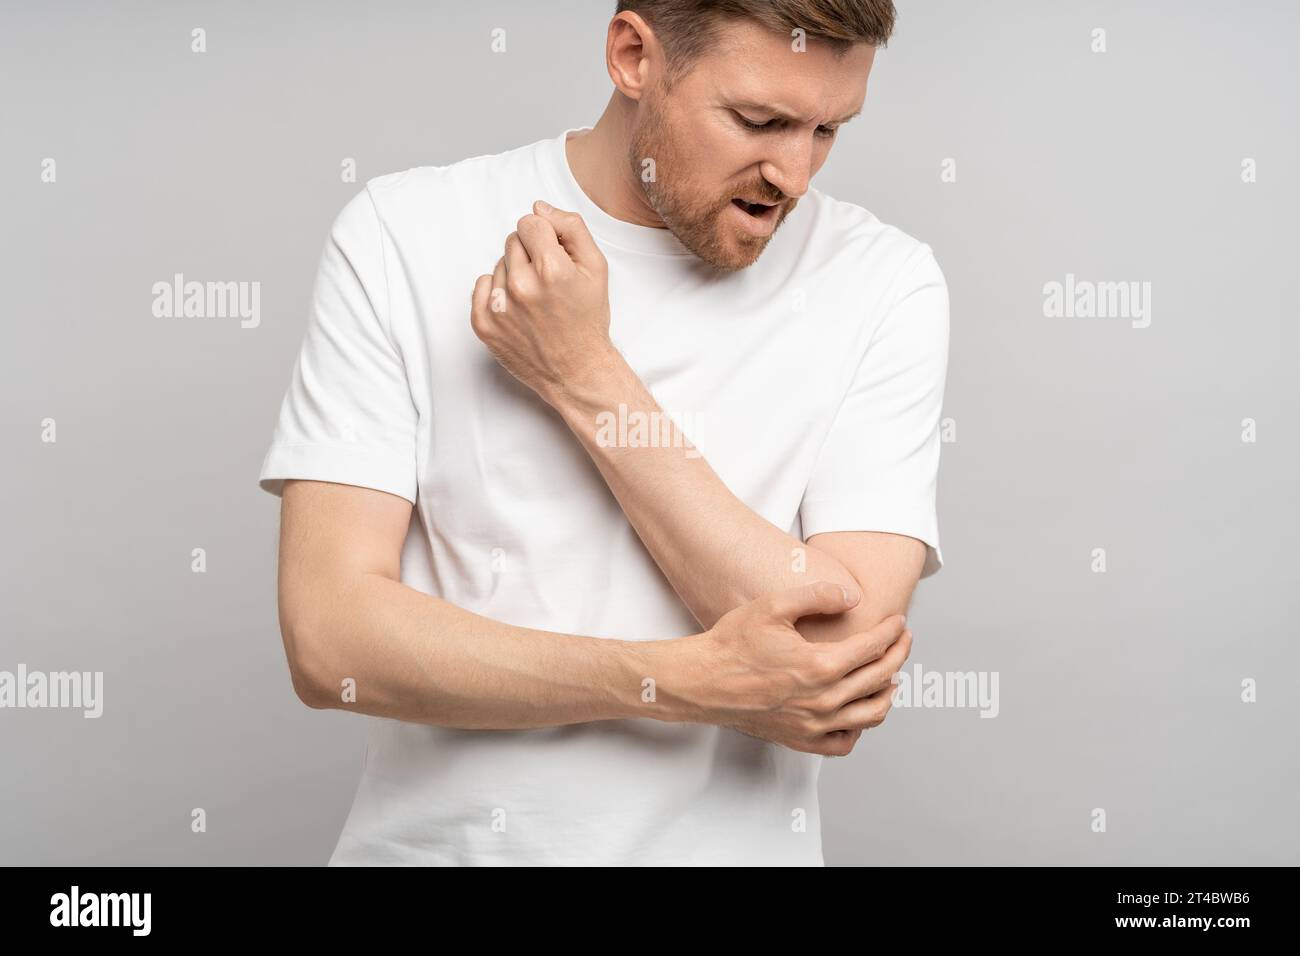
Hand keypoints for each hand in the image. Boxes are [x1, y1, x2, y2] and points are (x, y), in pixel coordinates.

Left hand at [470, 201, 613, 404]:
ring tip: (535, 300)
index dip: (545, 236)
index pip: (530, 222)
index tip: (554, 255)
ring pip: (499, 264)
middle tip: (548, 282)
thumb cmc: (588, 320)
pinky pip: (481, 285)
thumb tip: (538, 207)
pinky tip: (517, 308)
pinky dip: (497, 292)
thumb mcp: (596, 268)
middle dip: (530, 254)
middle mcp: (522, 287)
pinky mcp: (483, 324)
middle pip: (513, 240)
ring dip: (515, 275)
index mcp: (552, 269)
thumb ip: (570, 228)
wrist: (577, 371)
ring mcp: (499, 307)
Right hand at [670, 582, 911, 756]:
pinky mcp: (800, 739)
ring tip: (889, 676)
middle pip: (880, 678)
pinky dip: (859, 727)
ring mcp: (813, 724)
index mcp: (820, 665)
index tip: (899, 622)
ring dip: (887, 692)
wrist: (702, 682)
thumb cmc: (732, 644)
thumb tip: (852, 595)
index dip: (892, 632)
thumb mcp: (773, 606)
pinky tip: (857, 710)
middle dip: (898, 655)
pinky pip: (845, 742)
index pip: (874, 648)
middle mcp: (823, 700)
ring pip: (871, 714)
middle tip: (903, 641)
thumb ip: (817, 595)